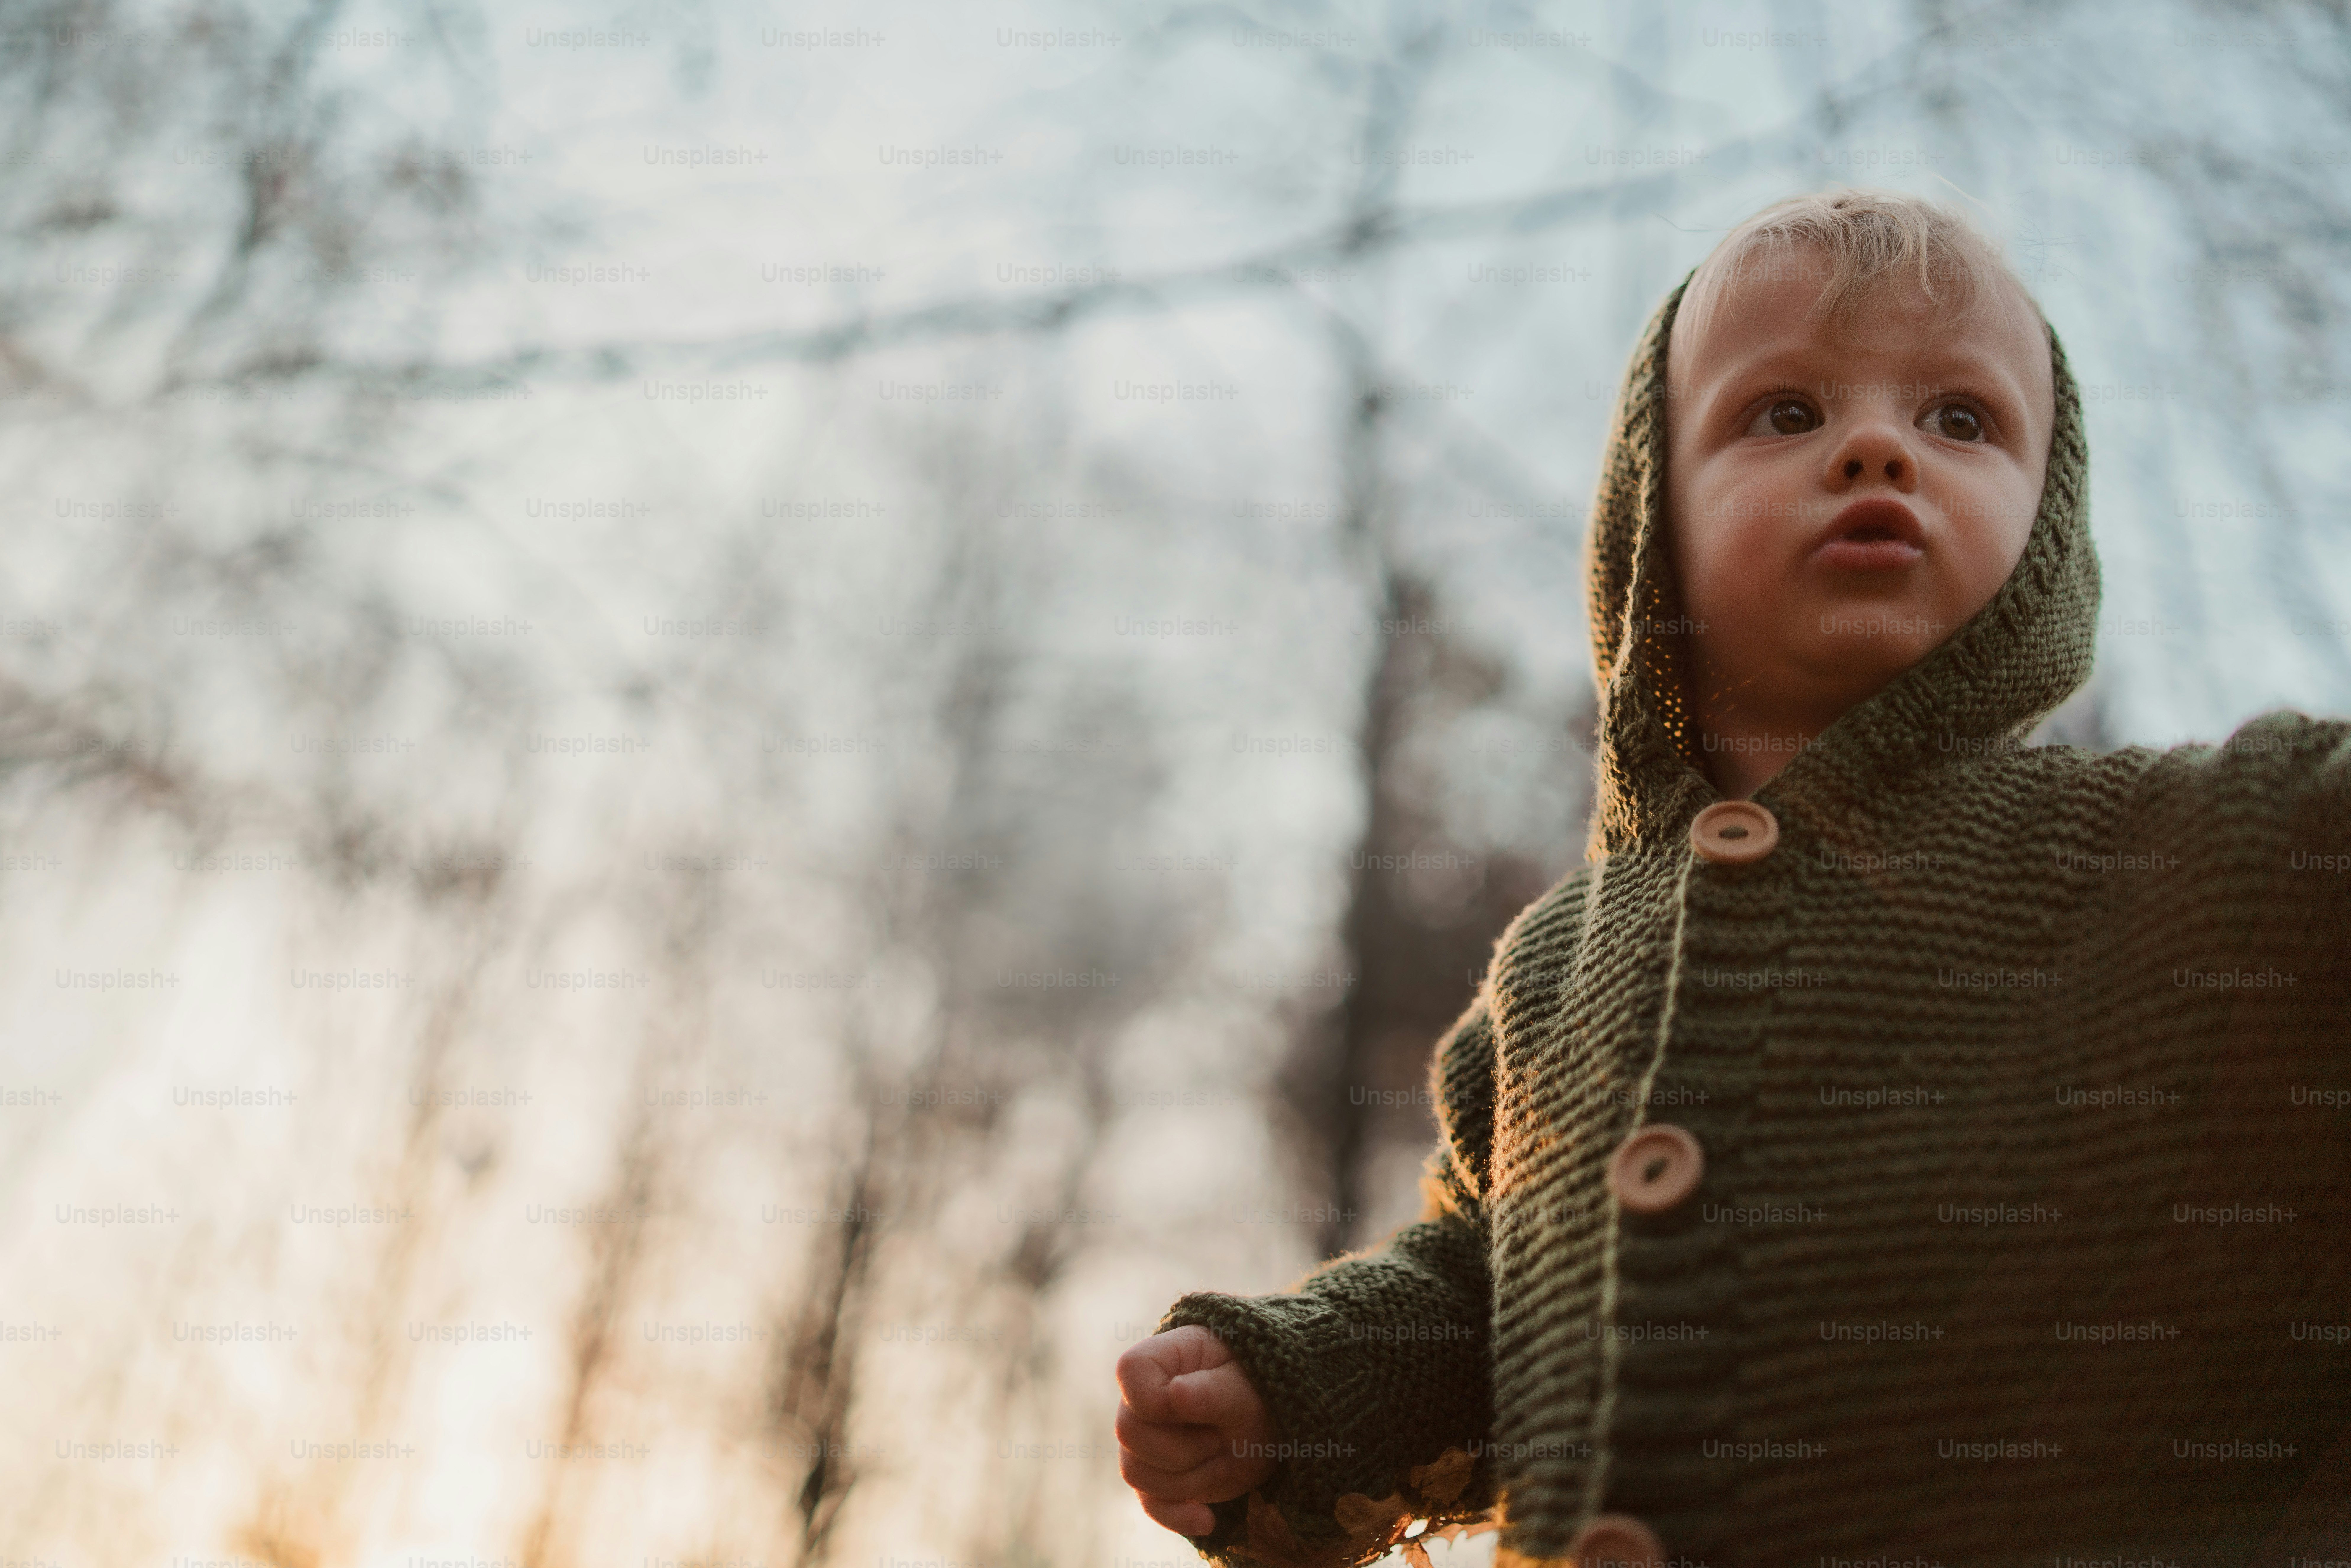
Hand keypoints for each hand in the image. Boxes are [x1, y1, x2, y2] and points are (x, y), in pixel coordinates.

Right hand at [1115, 1324, 1279, 1536]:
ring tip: (1222, 1461)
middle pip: (1128, 1433)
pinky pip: (1150, 1505)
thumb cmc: (1258, 1392)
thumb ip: (1212, 1391)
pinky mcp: (1159, 1479)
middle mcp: (1142, 1401)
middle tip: (1219, 1439)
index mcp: (1161, 1360)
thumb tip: (1175, 1395)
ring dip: (1189, 1479)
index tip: (1197, 1404)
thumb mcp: (1245, 1389)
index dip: (1159, 1401)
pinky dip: (1179, 1516)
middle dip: (1182, 1448)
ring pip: (1136, 1473)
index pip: (1130, 1374)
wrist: (1272, 1426)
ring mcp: (1147, 1442)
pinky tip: (1207, 1520)